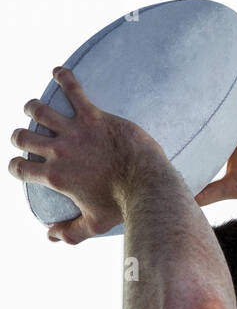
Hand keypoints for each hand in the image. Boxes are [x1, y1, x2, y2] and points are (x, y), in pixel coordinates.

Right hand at [8, 66, 166, 243]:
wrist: (148, 183)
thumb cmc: (123, 206)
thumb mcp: (94, 224)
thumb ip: (70, 232)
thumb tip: (50, 237)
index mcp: (56, 176)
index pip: (19, 168)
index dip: (16, 166)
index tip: (20, 165)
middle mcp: (59, 151)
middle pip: (23, 136)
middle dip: (19, 136)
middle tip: (25, 137)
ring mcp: (75, 131)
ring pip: (39, 110)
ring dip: (32, 108)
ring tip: (33, 109)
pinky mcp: (93, 115)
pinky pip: (73, 90)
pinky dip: (63, 77)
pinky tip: (58, 71)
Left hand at [194, 29, 236, 207]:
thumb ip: (212, 191)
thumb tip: (185, 201)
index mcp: (227, 140)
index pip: (203, 120)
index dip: (187, 107)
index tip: (165, 92)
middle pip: (217, 96)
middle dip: (201, 78)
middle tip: (180, 52)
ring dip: (229, 61)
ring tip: (213, 36)